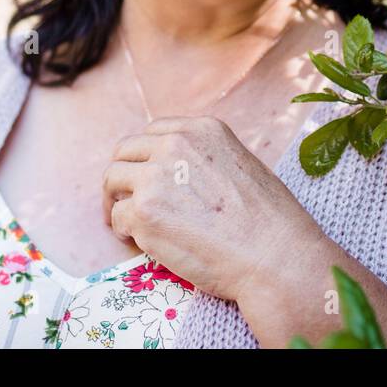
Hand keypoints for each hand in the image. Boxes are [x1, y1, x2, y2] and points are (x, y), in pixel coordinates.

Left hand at [101, 115, 323, 304]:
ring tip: (125, 221)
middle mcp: (175, 145)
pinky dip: (123, 230)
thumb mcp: (241, 163)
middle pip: (125, 150)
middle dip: (122, 174)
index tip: (143, 173)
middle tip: (123, 197)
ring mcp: (155, 177)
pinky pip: (117, 217)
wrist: (274, 256)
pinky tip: (138, 241)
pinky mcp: (144, 212)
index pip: (153, 132)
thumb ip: (204, 159)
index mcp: (201, 130)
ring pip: (112, 179)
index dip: (144, 155)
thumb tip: (179, 172)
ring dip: (114, 200)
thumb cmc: (269, 221)